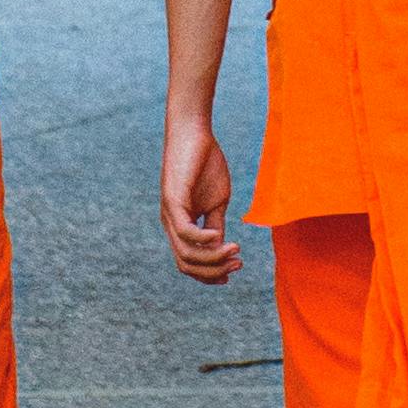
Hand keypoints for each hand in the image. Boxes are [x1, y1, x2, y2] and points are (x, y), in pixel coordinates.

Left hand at [161, 104, 239, 286]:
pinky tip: (220, 236)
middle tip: (237, 263)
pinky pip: (185, 232)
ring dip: (213, 259)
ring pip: (186, 254)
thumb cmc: (205, 163)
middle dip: (214, 271)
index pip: (190, 263)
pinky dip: (204, 240)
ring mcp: (169, 214)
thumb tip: (222, 249)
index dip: (211, 274)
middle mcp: (170, 224)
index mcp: (181, 226)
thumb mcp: (217, 202)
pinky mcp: (172, 200)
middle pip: (186, 265)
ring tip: (235, 250)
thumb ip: (216, 225)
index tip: (234, 270)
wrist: (194, 133)